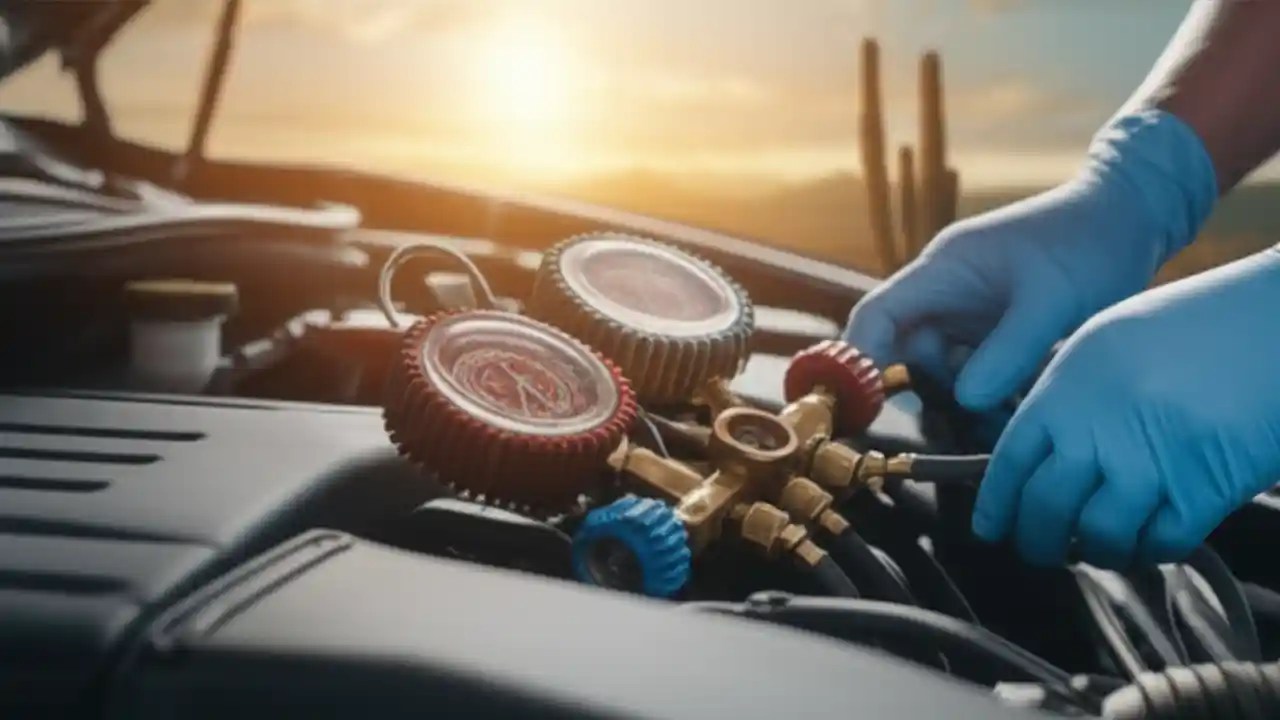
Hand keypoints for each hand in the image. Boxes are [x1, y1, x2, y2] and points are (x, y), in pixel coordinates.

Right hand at [845, 111, 1216, 412]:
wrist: (1132, 214)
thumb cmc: (1089, 243)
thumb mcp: (1053, 300)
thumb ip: (1009, 351)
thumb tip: (965, 400)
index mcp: (943, 270)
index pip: (877, 315)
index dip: (861, 358)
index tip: (869, 406)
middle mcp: (945, 291)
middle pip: (904, 350)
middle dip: (922, 390)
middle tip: (955, 428)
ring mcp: (969, 309)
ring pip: (940, 365)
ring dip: (960, 396)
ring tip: (999, 422)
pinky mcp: (994, 325)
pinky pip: (974, 365)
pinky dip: (987, 389)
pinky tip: (1016, 406)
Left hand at [973, 249, 1279, 567]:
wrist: (1277, 322)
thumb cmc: (1198, 324)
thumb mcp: (1109, 343)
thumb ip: (1068, 395)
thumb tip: (1039, 454)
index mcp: (1065, 389)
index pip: (1009, 464)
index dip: (996, 507)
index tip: (991, 530)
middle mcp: (1096, 429)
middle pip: (1043, 511)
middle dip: (1036, 543)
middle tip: (1043, 552)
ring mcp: (1149, 463)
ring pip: (1098, 537)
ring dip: (1096, 551)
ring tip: (1100, 546)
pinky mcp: (1202, 491)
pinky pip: (1160, 544)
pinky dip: (1149, 550)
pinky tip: (1148, 539)